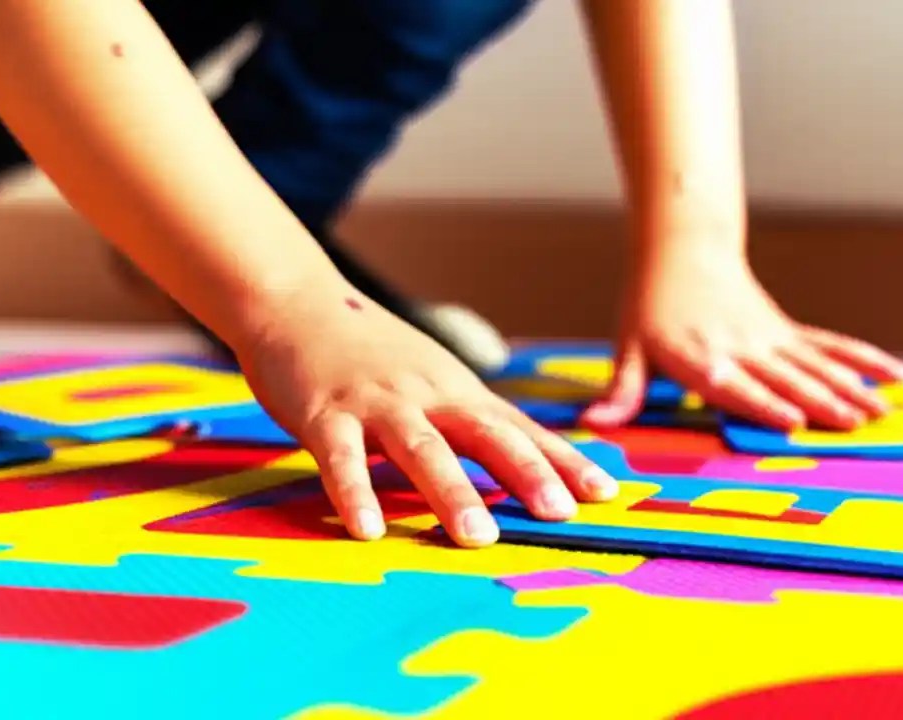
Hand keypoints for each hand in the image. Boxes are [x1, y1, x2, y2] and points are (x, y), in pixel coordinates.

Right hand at [233, 282, 617, 546]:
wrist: (298, 302)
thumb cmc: (370, 353)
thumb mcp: (433, 381)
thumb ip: (471, 420)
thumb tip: (525, 464)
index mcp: (457, 392)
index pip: (520, 429)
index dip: (563, 461)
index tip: (604, 495)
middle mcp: (427, 394)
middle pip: (485, 433)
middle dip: (526, 473)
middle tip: (560, 514)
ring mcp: (377, 403)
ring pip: (422, 447)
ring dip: (452, 491)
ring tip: (478, 536)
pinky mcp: (326, 413)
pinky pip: (342, 458)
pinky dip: (356, 493)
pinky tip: (369, 530)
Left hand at [582, 247, 902, 430]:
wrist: (681, 250)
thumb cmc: (651, 304)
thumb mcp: (630, 346)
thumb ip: (621, 390)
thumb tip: (592, 423)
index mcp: (704, 359)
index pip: (738, 386)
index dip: (766, 404)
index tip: (795, 421)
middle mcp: (743, 350)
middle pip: (787, 378)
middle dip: (822, 402)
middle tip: (854, 423)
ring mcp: (770, 340)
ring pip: (817, 365)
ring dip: (852, 387)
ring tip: (882, 411)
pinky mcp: (787, 332)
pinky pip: (831, 346)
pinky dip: (865, 360)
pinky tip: (898, 376)